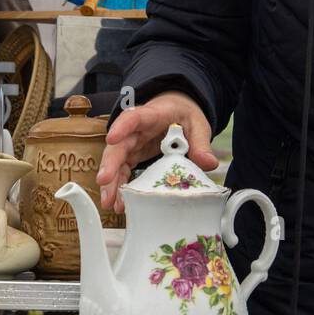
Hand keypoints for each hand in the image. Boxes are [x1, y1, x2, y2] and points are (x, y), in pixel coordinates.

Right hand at [97, 92, 217, 213]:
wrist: (177, 111)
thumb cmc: (183, 114)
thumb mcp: (197, 125)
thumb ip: (201, 143)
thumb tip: (209, 163)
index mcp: (152, 115)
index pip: (134, 118)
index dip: (122, 127)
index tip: (112, 138)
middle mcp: (136, 130)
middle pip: (119, 145)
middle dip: (110, 164)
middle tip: (104, 181)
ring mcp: (132, 144)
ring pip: (116, 161)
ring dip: (112, 182)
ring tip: (109, 202)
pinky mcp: (133, 156)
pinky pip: (123, 172)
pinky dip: (120, 187)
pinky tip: (118, 203)